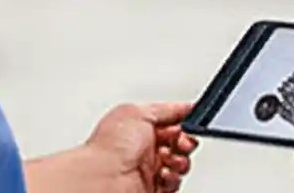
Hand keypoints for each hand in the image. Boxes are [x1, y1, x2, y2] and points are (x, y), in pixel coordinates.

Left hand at [84, 102, 198, 192]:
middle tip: (180, 143)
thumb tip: (187, 107)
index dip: (184, 123)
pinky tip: (164, 174)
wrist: (103, 177)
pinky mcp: (151, 188)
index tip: (190, 124)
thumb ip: (166, 109)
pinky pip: (174, 183)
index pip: (172, 123)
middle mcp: (144, 148)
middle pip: (179, 144)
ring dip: (180, 161)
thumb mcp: (139, 112)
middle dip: (185, 142)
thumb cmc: (110, 145)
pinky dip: (173, 179)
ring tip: (170, 159)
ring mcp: (148, 170)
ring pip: (180, 165)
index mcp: (140, 127)